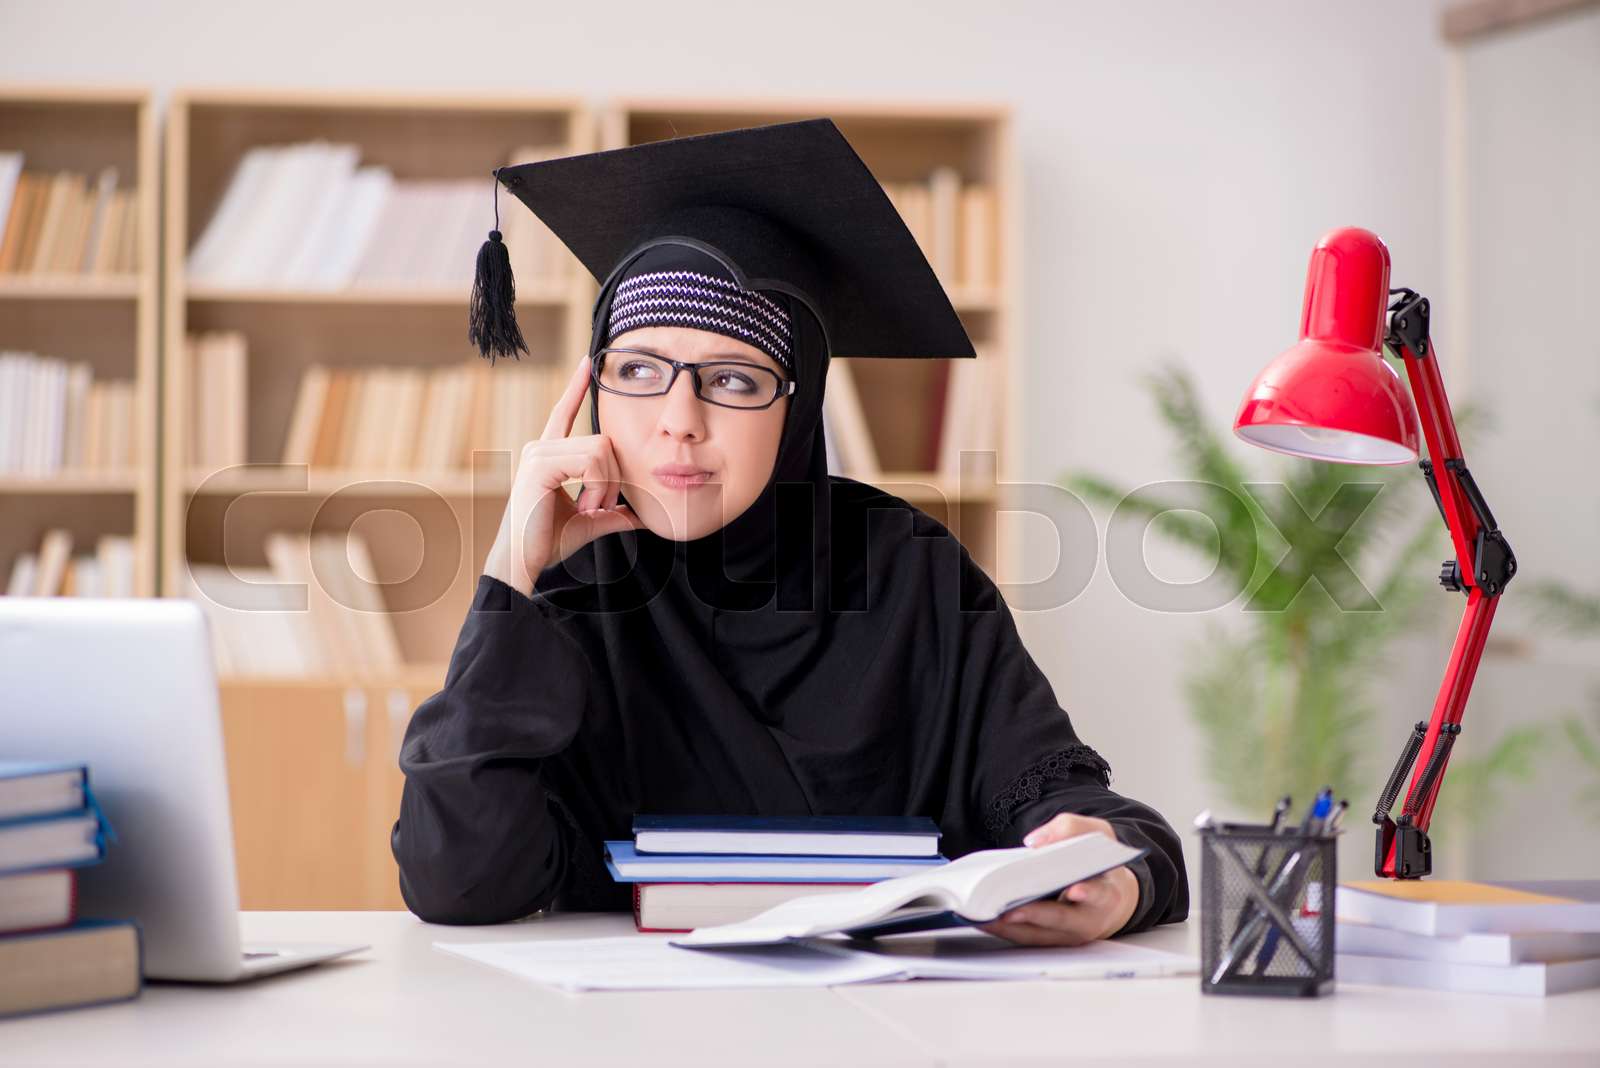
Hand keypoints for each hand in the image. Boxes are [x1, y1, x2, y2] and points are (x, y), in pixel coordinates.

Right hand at [482, 355, 645, 596]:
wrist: (523, 563)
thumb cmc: (548, 543)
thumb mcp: (590, 523)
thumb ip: (615, 512)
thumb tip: (643, 515)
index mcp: (548, 455)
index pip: (564, 413)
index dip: (576, 388)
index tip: (588, 362)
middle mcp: (540, 448)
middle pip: (603, 440)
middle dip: (614, 477)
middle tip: (599, 506)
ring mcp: (538, 454)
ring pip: (600, 450)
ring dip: (606, 485)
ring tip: (590, 508)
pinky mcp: (540, 465)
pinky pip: (591, 461)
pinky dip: (598, 486)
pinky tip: (584, 506)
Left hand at [976, 812, 1139, 946]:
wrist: (1107, 893)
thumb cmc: (1099, 864)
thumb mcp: (1096, 835)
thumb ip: (1070, 829)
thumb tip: (1037, 841)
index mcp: (1107, 894)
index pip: (1099, 894)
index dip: (1088, 893)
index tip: (1074, 889)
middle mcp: (1089, 920)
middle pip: (1061, 920)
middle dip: (1035, 914)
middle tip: (1011, 911)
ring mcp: (1068, 935)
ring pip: (1039, 934)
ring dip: (1011, 927)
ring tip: (987, 915)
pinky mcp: (1050, 939)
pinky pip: (1026, 937)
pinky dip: (1005, 930)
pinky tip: (985, 919)